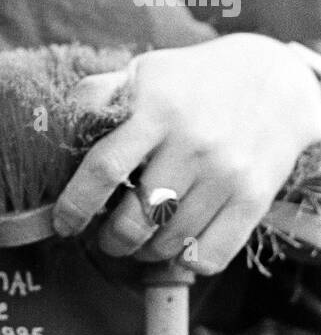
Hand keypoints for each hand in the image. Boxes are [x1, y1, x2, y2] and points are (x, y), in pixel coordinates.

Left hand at [51, 33, 320, 274]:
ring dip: (144, 252)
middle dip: (110, 239)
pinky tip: (175, 247)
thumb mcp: (146, 72)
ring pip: (169, 242)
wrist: (274, 81)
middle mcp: (191, 143)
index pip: (104, 167)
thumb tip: (60, 122)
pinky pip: (210, 255)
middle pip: (135, 218)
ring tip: (138, 239)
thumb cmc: (193, 80)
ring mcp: (225, 173)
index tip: (63, 223)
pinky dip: (185, 262)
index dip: (76, 204)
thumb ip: (102, 94)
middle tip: (104, 237)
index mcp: (156, 108)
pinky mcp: (254, 199)